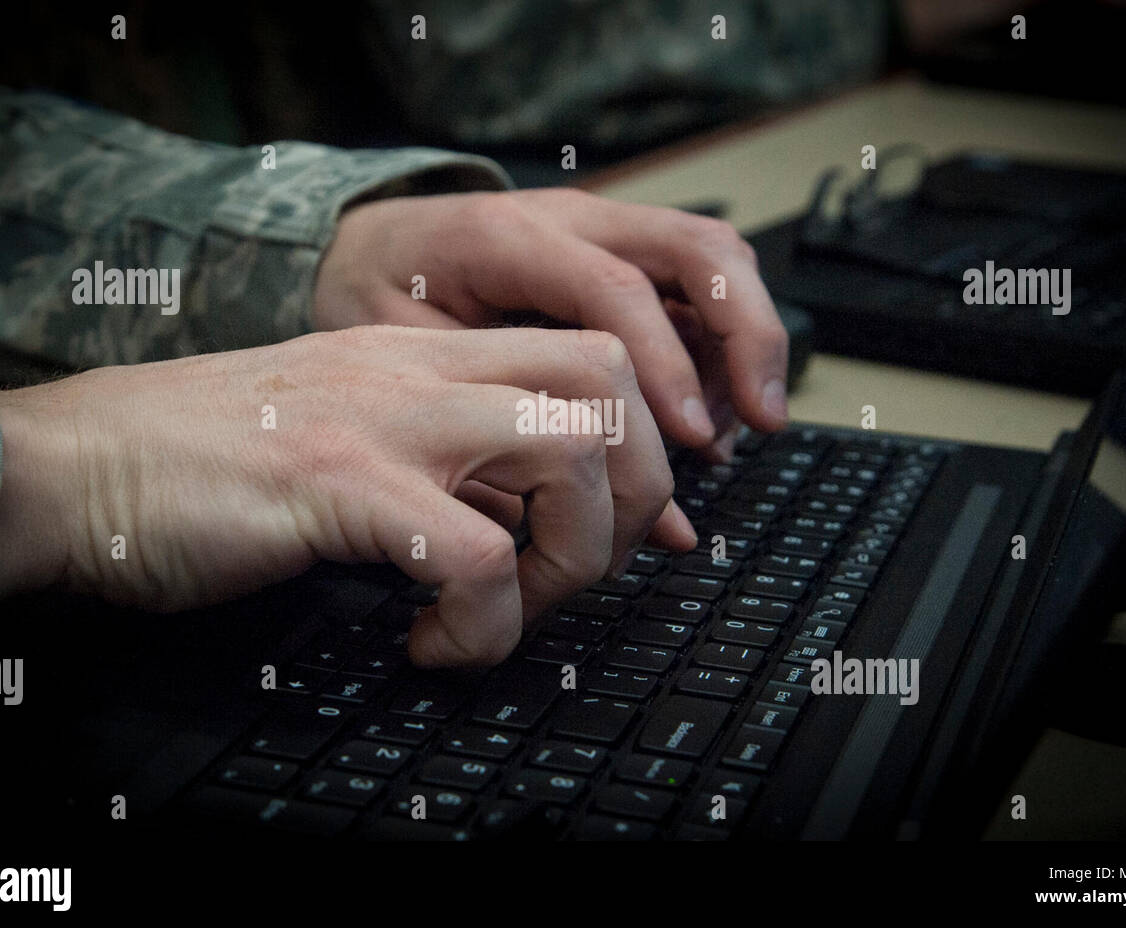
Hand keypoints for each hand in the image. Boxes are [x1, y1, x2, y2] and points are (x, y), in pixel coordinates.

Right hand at [0, 326, 695, 666]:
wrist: (83, 461)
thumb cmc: (210, 461)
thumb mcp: (353, 433)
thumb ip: (444, 457)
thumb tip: (528, 524)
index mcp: (428, 357)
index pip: (593, 354)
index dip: (639, 444)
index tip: (613, 528)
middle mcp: (421, 371)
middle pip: (610, 382)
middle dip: (634, 491)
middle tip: (571, 569)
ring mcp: (384, 418)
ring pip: (572, 454)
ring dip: (572, 557)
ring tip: (507, 609)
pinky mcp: (338, 483)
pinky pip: (477, 556)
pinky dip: (484, 624)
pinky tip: (433, 643)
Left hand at [313, 188, 788, 459]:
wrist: (361, 245)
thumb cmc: (376, 302)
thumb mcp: (409, 367)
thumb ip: (497, 434)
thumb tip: (576, 509)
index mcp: (509, 238)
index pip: (616, 290)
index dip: (665, 367)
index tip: (693, 439)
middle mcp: (569, 220)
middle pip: (698, 247)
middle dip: (749, 333)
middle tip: (764, 417)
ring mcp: (602, 230)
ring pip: (714, 254)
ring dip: (748, 338)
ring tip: (739, 427)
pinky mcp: (618, 253)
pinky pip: (696, 283)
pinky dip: (721, 345)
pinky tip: (709, 413)